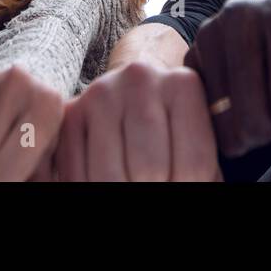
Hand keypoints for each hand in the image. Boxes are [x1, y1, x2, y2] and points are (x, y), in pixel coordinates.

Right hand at [55, 63, 220, 180]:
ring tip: (131, 181)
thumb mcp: (194, 138)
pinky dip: (88, 187)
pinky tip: (106, 178)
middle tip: (154, 182)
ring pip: (110, 177)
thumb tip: (195, 186)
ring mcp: (100, 93)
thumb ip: (201, 166)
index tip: (181, 183)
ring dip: (120, 192)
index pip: (194, 164)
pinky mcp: (69, 112)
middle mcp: (140, 79)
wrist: (130, 91)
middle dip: (153, 189)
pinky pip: (76, 172)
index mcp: (183, 85)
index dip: (189, 188)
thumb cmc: (171, 127)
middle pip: (150, 170)